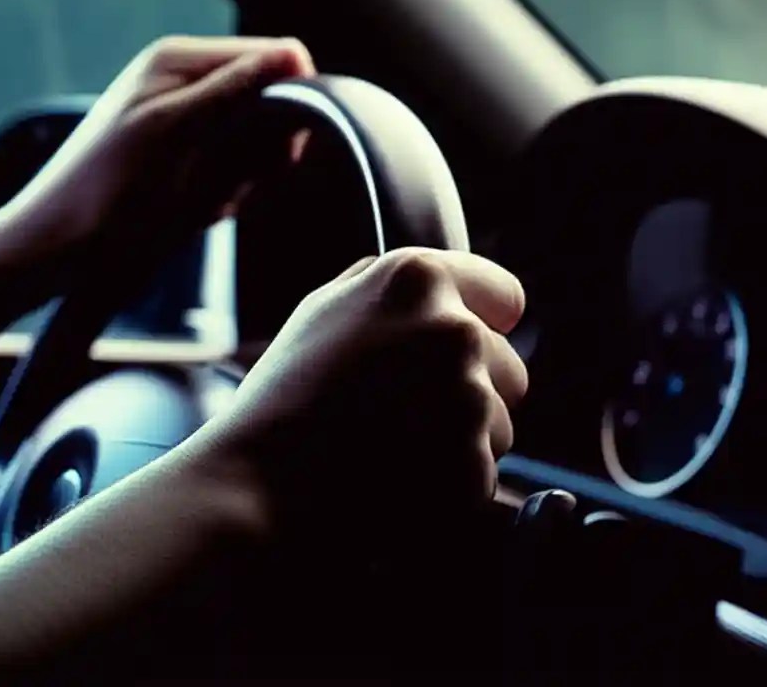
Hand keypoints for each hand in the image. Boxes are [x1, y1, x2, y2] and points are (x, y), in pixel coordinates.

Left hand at [6, 35, 315, 274]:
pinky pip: (234, 171)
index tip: (272, 153)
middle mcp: (184, 81)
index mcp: (179, 59)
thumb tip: (293, 56)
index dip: (288, 105)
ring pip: (258, 143)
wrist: (56, 248)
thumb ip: (232, 90)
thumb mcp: (174, 134)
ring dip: (242, 179)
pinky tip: (193, 211)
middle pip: (272, 102)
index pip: (277, 58)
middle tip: (224, 184)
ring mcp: (185, 119)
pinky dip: (224, 196)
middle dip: (262, 150)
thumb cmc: (104, 194)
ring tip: (200, 201)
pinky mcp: (184, 158)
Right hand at [209, 248, 529, 540]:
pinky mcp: (472, 466)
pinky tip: (396, 482)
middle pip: (510, 368)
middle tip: (401, 414)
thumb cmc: (283, 401)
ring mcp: (467, 400)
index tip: (452, 352)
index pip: (505, 296)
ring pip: (500, 426)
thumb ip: (385, 284)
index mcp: (417, 279)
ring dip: (462, 442)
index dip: (484, 326)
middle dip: (471, 392)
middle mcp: (453, 329)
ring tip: (390, 450)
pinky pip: (483, 475)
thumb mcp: (322, 311)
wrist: (256, 489)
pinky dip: (450, 487)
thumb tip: (434, 278)